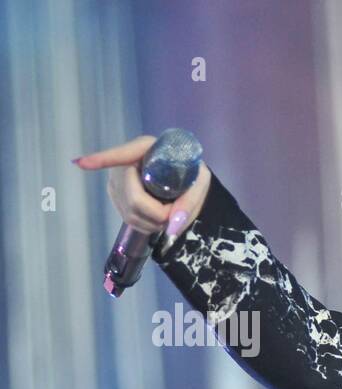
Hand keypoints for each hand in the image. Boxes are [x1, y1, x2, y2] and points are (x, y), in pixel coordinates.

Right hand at [73, 134, 210, 247]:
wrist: (183, 173)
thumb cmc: (191, 171)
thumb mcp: (200, 181)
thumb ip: (190, 201)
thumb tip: (171, 225)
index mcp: (144, 149)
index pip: (120, 155)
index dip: (100, 160)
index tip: (80, 163)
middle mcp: (124, 162)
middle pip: (135, 200)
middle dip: (159, 216)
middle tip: (176, 213)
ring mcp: (116, 180)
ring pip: (131, 213)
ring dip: (155, 223)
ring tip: (171, 212)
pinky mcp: (116, 195)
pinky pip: (129, 218)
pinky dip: (148, 225)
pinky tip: (158, 216)